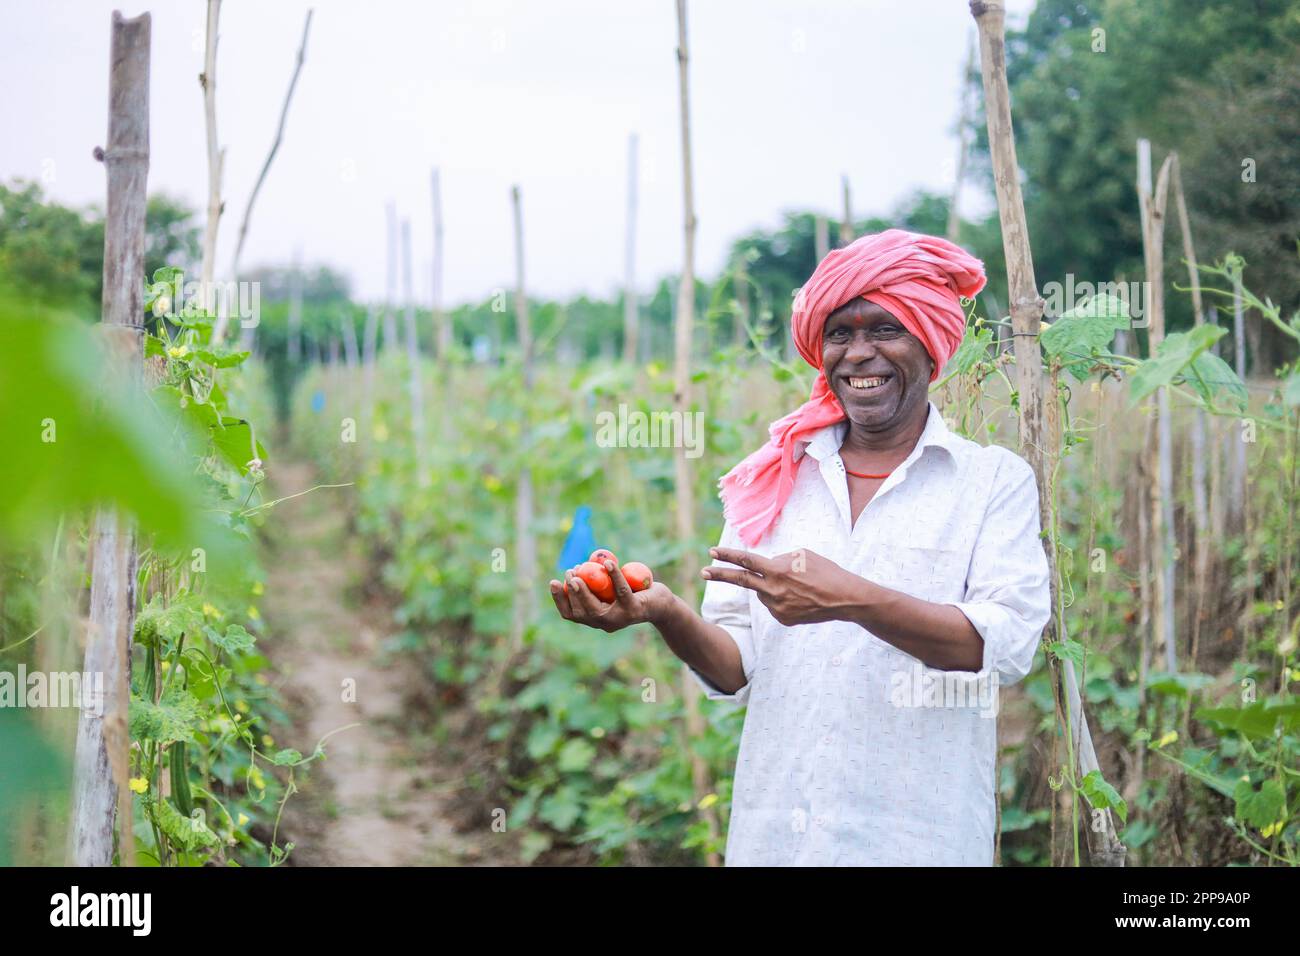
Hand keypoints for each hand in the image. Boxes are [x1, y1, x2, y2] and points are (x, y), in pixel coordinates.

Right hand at [549, 560, 670, 632]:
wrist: (661, 605)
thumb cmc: (633, 593)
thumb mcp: (611, 589)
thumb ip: (597, 583)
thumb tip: (579, 567)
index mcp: (596, 619)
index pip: (571, 615)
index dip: (559, 600)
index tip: (553, 582)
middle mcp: (605, 623)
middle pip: (581, 612)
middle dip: (571, 592)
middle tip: (570, 572)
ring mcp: (619, 618)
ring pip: (596, 608)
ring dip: (585, 588)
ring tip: (581, 570)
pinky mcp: (633, 609)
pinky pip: (620, 591)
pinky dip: (614, 576)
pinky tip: (608, 563)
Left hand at [702, 546, 859, 626]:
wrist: (844, 599)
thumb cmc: (825, 571)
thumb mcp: (802, 555)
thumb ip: (779, 560)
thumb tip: (768, 567)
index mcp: (778, 570)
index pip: (747, 561)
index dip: (728, 556)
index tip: (712, 553)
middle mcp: (774, 590)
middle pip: (742, 581)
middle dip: (721, 575)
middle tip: (704, 571)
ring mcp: (777, 607)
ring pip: (763, 593)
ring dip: (772, 586)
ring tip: (798, 586)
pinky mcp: (783, 619)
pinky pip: (774, 605)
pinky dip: (781, 599)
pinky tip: (800, 598)